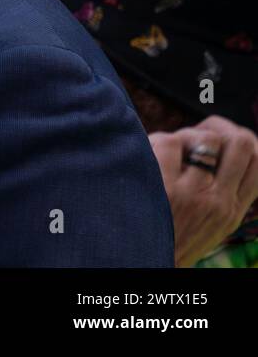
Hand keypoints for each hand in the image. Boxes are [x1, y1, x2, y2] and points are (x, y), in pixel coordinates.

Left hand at [150, 115, 257, 266]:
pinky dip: (158, 141)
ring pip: (206, 139)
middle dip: (221, 128)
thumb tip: (223, 141)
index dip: (244, 139)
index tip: (224, 136)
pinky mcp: (162, 186)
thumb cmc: (174, 232)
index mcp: (233, 208)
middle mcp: (219, 200)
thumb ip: (223, 188)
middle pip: (241, 142)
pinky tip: (150, 156)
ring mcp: (192, 193)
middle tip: (199, 132)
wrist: (143, 260)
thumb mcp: (213, 220)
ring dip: (186, 136)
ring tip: (173, 149)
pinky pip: (168, 141)